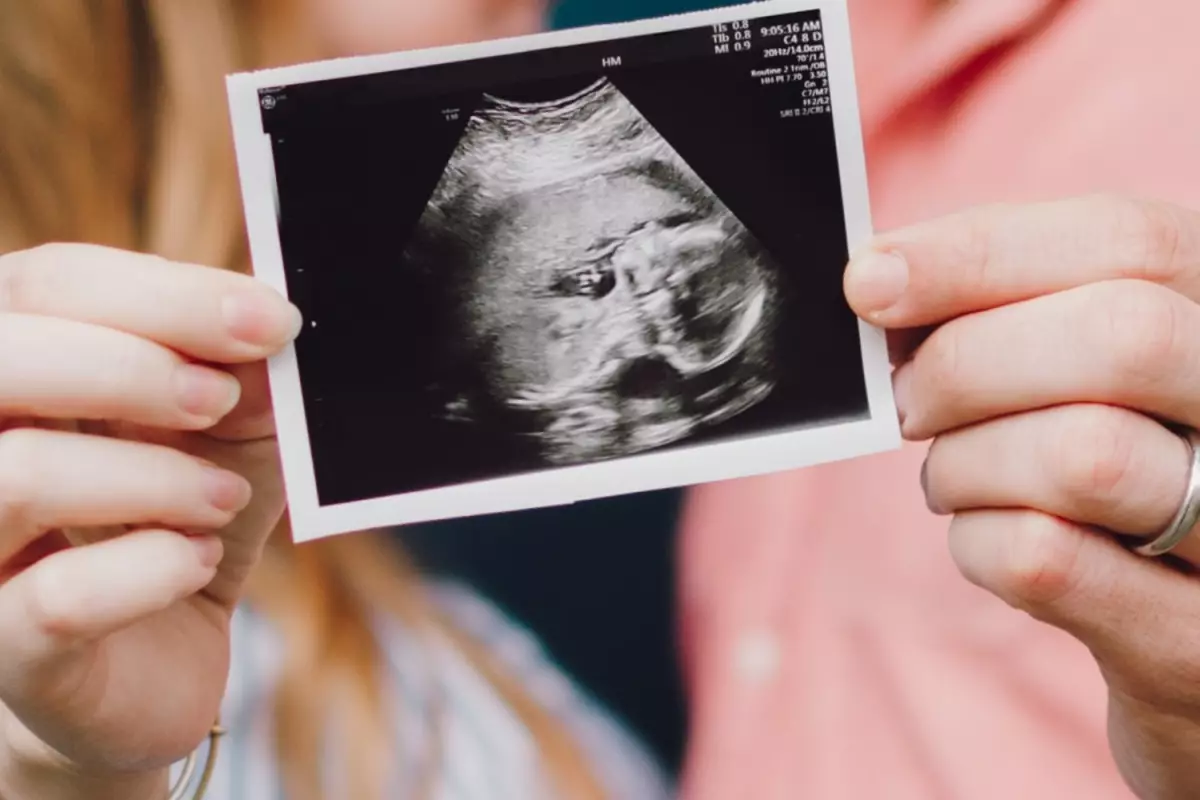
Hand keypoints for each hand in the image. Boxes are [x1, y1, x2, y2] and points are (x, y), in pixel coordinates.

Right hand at [0, 244, 300, 798]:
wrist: (154, 658)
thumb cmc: (174, 519)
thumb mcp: (226, 433)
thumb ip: (240, 377)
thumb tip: (267, 326)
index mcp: (18, 369)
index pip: (46, 285)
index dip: (164, 293)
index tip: (271, 321)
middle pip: (4, 359)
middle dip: (132, 368)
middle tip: (219, 400)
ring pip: (18, 475)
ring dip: (153, 476)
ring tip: (224, 499)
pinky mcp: (8, 648)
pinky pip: (59, 598)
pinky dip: (152, 569)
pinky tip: (197, 562)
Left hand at [844, 195, 1199, 799]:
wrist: (1186, 635)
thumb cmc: (1119, 474)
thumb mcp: (1088, 373)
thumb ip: (1008, 310)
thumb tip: (878, 279)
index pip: (1126, 240)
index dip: (977, 253)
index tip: (868, 281)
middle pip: (1118, 336)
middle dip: (965, 363)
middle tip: (908, 401)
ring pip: (1081, 453)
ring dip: (964, 463)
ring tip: (952, 477)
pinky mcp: (1192, 640)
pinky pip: (1046, 560)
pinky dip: (975, 543)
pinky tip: (984, 538)